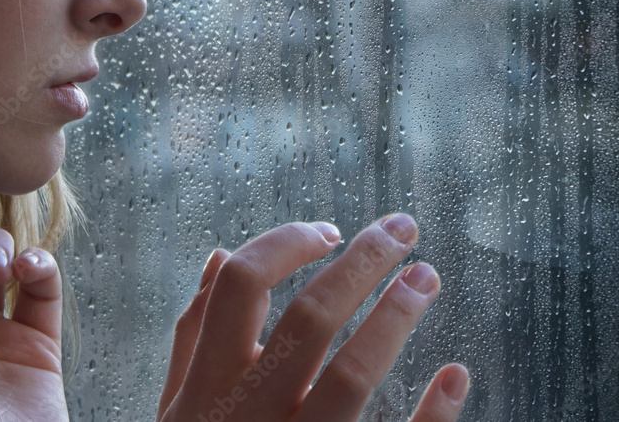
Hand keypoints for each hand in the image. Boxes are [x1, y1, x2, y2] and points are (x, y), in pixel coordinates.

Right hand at [157, 215, 469, 420]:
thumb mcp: (175, 405)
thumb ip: (191, 335)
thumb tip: (214, 256)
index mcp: (205, 384)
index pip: (240, 284)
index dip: (287, 243)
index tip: (327, 230)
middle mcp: (247, 413)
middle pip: (309, 318)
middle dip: (360, 262)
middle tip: (402, 228)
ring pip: (352, 376)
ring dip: (396, 318)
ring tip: (427, 278)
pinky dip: (433, 417)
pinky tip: (456, 376)